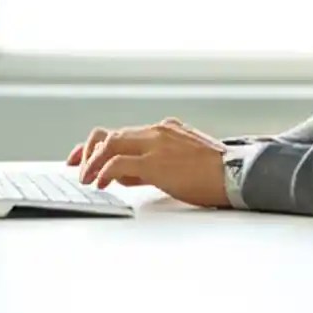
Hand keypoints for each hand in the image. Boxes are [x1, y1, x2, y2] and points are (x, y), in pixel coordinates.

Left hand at [65, 118, 229, 207]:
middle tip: (75, 166)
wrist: (238, 174)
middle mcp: (158, 131)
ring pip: (110, 144)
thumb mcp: (184, 161)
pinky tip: (100, 183)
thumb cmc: (216, 175)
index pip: (124, 132)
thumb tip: (126, 175)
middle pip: (111, 134)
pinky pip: (118, 164)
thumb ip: (154, 163)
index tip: (85, 156)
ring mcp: (156, 144)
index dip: (100, 144)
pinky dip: (103, 172)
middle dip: (88, 151)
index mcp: (166, 129)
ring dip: (93, 162)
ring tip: (86, 179)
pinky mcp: (156, 162)